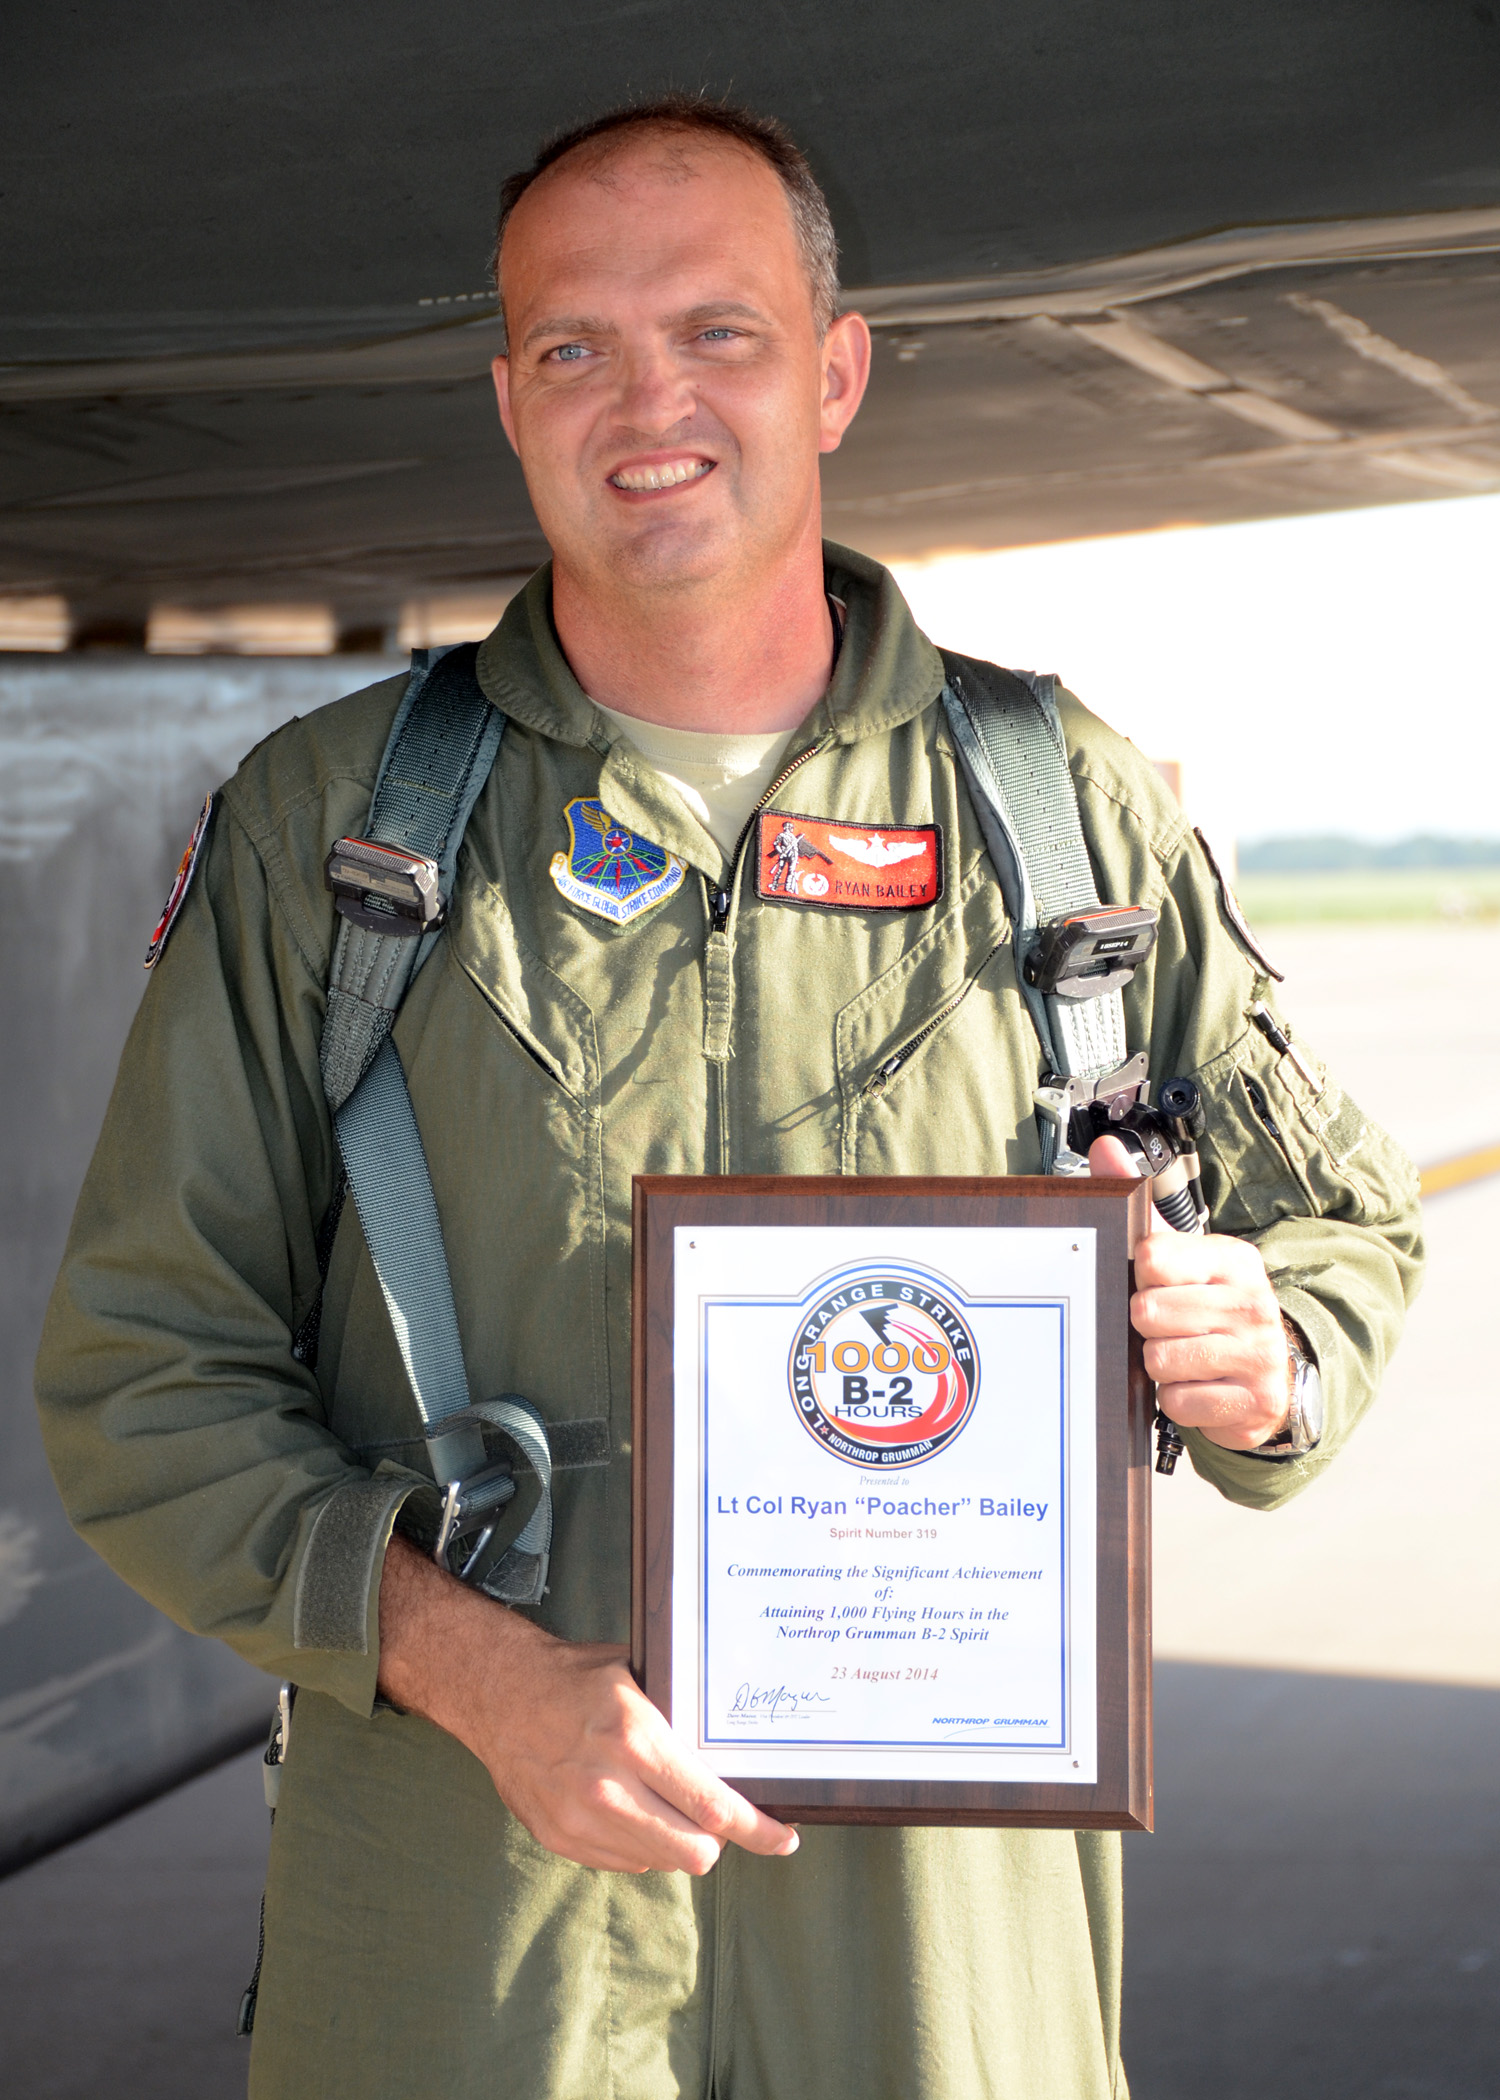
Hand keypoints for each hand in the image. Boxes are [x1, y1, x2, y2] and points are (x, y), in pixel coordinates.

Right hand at [377, 1533, 798, 1872]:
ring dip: (674, 1842)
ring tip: (662, 1803)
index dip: (757, 1830)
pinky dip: (639, 1845)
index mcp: (634, 1738)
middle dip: (715, 1839)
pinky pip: (623, 1863)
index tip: (784, 1838)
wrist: (498, 1693)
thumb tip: (732, 1753)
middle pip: (693, 1850)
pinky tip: (628, 1809)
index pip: (712, 1805)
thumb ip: (679, 1721)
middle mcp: (607, 1786)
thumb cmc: (575, 1678)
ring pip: (660, 1862)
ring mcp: (579, 1819)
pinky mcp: (558, 1838)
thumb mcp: (637, 1677)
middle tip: (713, 1815)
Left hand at [1089, 1135, 1291, 1449]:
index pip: (1151, 1258)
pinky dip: (1177, 1401)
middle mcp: (1251, 1302)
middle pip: (1148, 1313)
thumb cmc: (1212, 1308)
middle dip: (1146, 1326)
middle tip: (1168, 1327)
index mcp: (1231, 1259)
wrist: (1273, 1369)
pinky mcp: (1255, 1401)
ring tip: (1182, 1356)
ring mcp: (1258, 1354)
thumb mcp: (1183, 1254)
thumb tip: (1104, 1147)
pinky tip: (1197, 1385)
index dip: (1140, 1278)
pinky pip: (1178, 1403)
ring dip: (1159, 1366)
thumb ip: (1139, 1205)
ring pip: (1159, 1361)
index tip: (1157, 1284)